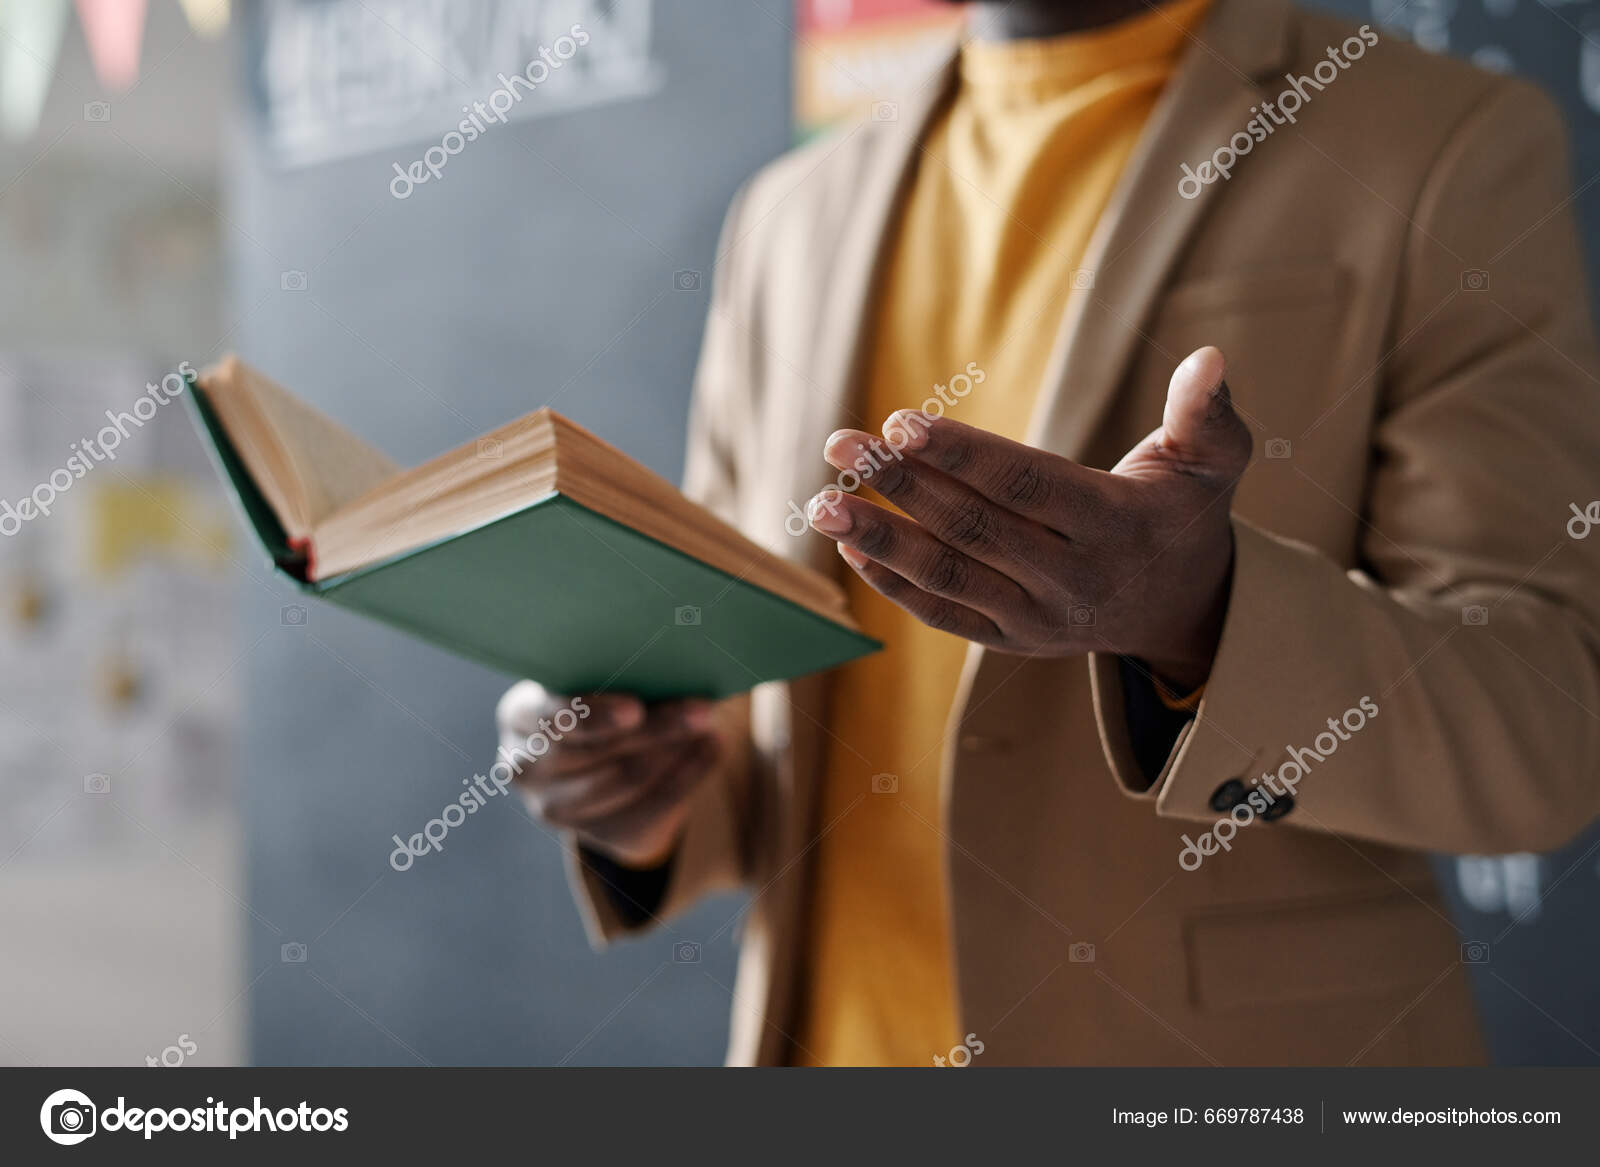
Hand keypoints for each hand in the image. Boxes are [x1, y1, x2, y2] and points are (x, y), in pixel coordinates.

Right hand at [496, 682, 723, 867]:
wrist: (605, 746)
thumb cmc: (604, 691)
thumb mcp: (601, 674)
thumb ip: (622, 668)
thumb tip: (673, 661)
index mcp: (520, 715)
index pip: (551, 718)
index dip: (595, 716)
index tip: (636, 709)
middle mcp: (526, 766)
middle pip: (596, 753)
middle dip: (656, 730)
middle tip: (702, 710)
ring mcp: (553, 808)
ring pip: (624, 782)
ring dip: (674, 754)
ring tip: (708, 727)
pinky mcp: (593, 835)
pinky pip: (645, 815)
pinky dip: (685, 780)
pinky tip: (710, 751)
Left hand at [804, 347, 1249, 690]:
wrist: (1182, 605)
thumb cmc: (1182, 511)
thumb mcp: (1212, 461)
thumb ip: (1205, 413)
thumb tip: (1209, 357)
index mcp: (1115, 526)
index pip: (1025, 487)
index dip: (962, 455)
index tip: (901, 422)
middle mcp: (1072, 580)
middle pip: (974, 528)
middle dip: (902, 485)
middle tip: (842, 444)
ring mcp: (1038, 618)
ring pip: (950, 576)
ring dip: (881, 540)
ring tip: (822, 501)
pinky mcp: (1011, 641)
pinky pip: (946, 614)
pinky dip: (896, 585)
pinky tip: (851, 545)